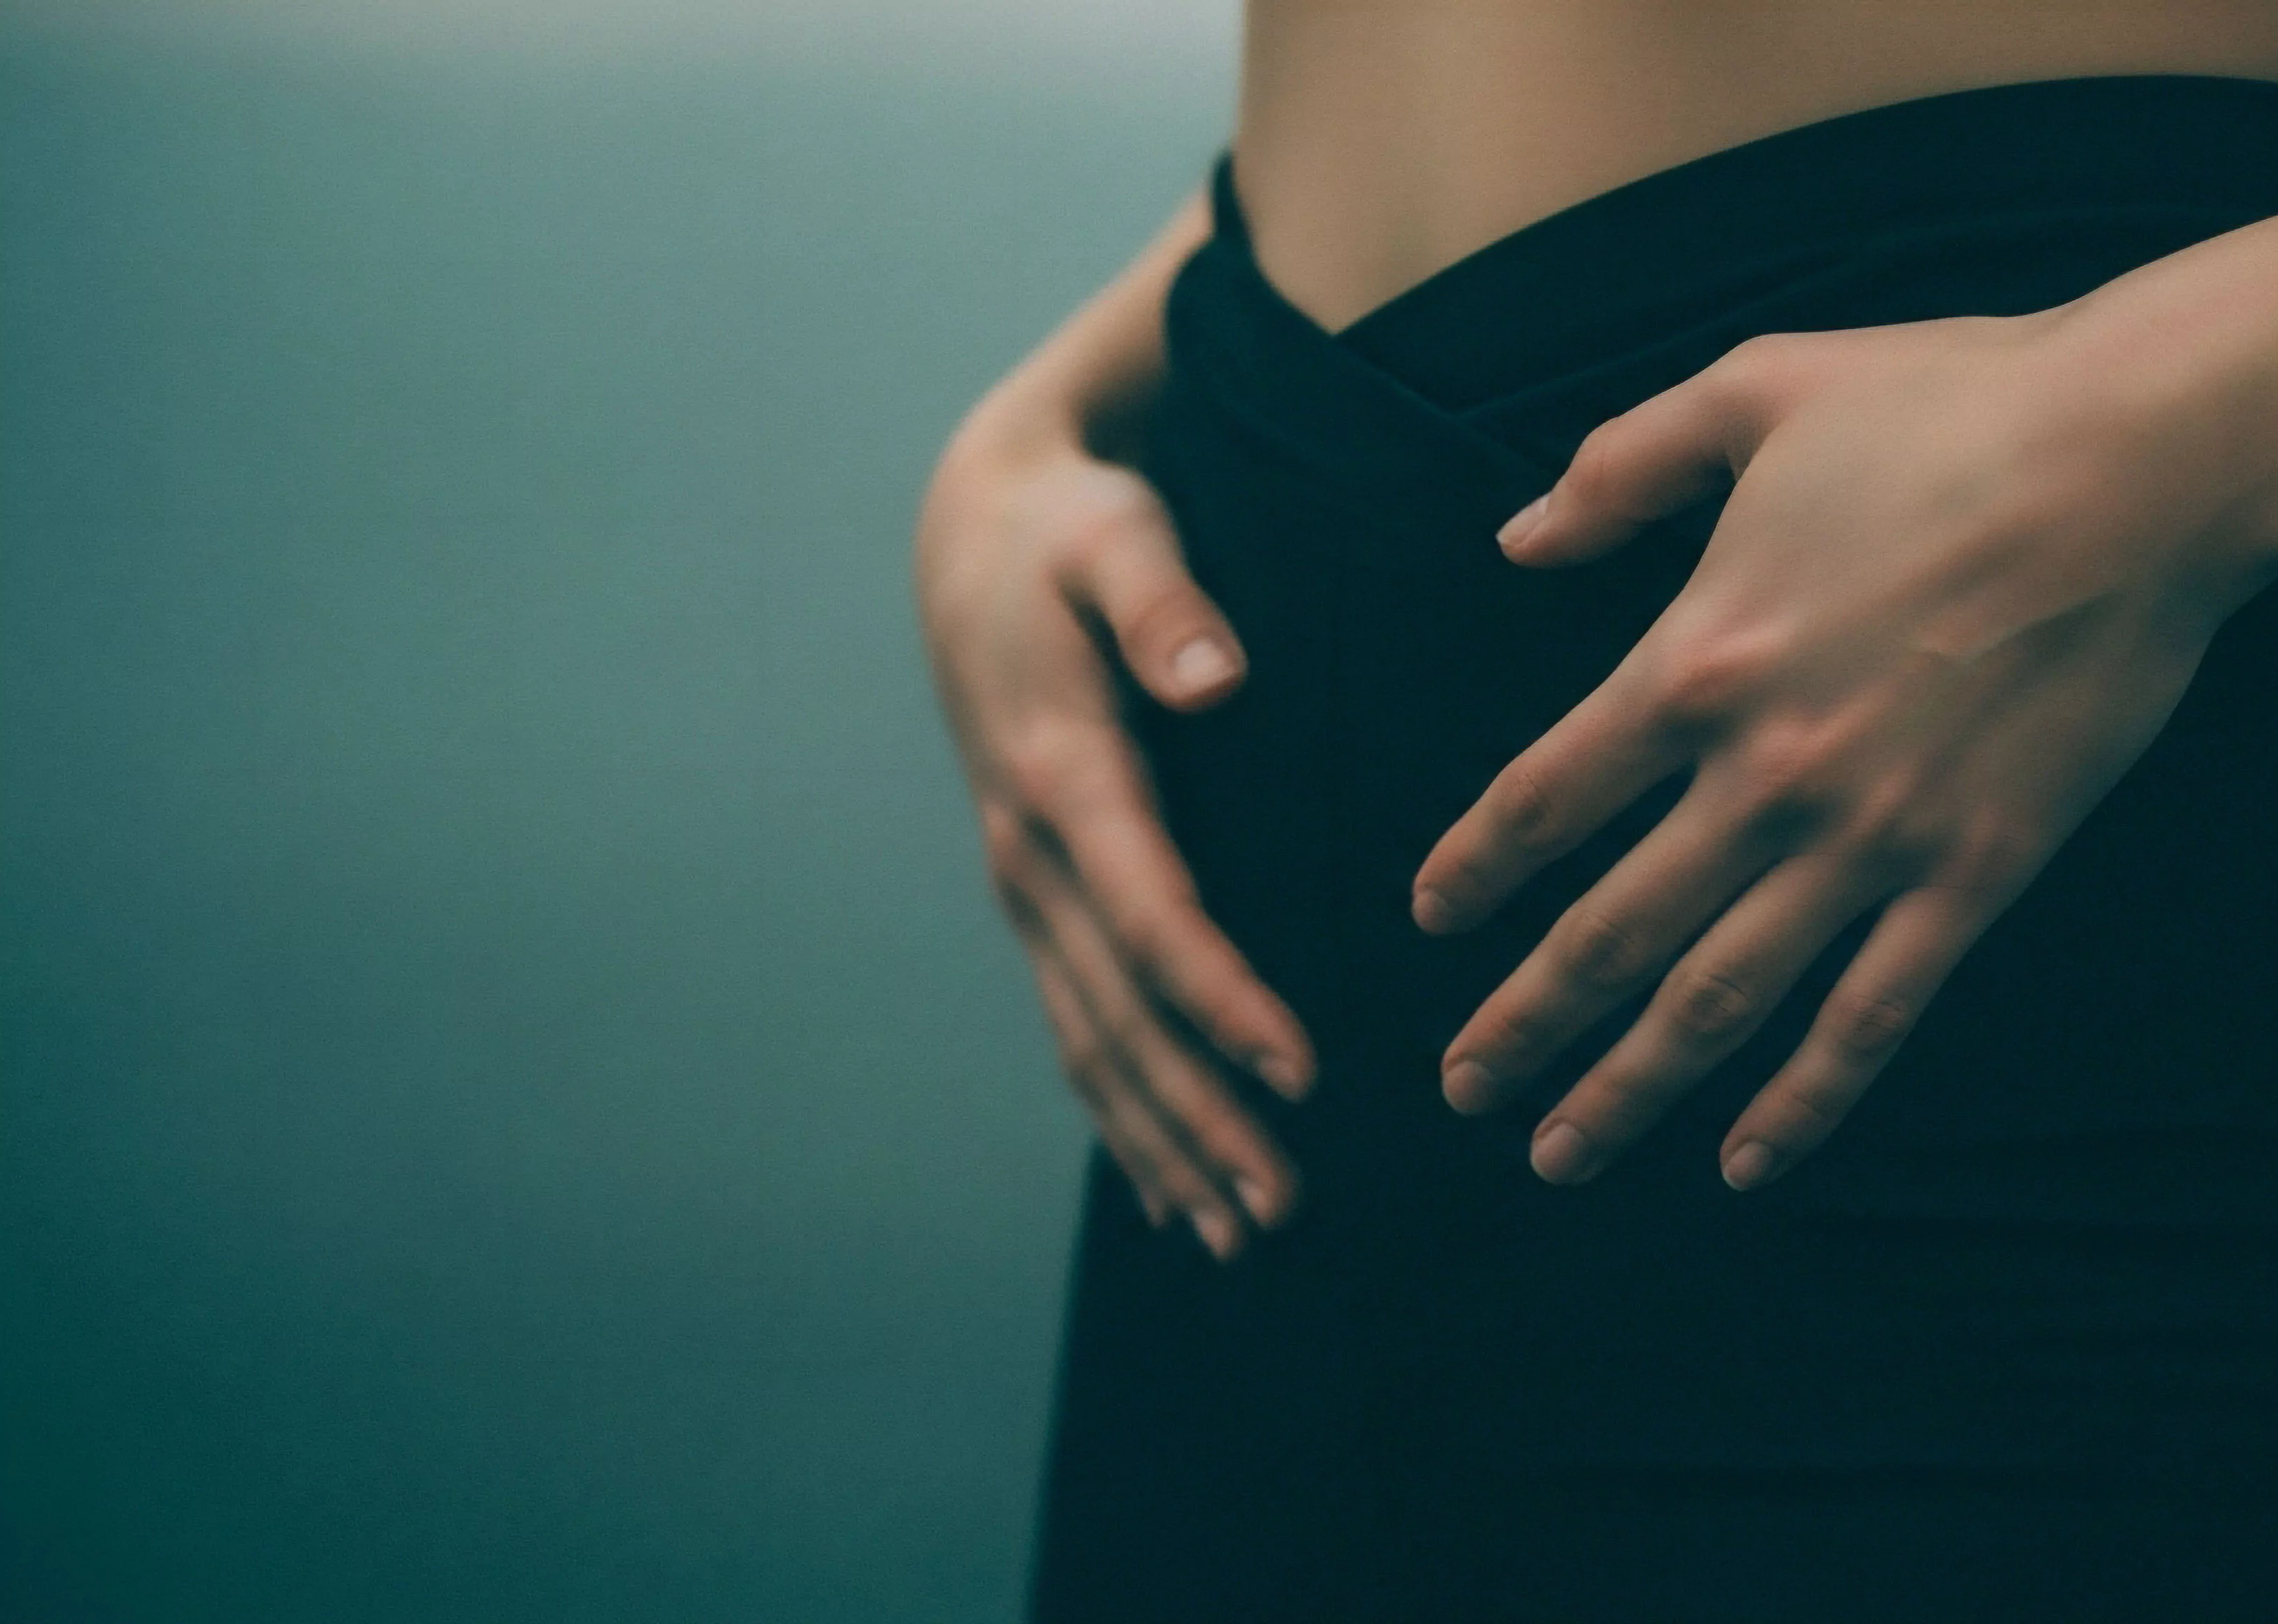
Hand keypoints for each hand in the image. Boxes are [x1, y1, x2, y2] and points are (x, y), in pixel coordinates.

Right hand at [916, 403, 1316, 1260]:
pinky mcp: (1042, 899)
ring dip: (1165, 1141)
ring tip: (1243, 1231)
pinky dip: (1126, 1115)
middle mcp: (1033, 852)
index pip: (1151, 912)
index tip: (1299, 1071)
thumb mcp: (1117, 532)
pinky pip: (1080, 1027)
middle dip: (1199, 1116)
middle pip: (1120, 1014)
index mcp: (1064, 773)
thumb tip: (1215, 674)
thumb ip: (1164, 599)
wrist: (978, 535)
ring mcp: (1030, 887)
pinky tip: (1179, 1189)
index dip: (1221, 999)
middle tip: (1282, 1205)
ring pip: (1094, 1044)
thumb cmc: (1073, 529)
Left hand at [1411, 309, 2277, 1191]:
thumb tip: (1513, 541)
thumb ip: (1617, 470)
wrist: (2144, 458)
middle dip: (1522, 1023)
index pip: (1543, 800)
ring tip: (1558, 1153)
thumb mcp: (1753, 390)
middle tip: (1460, 1088)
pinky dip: (1801, 1102)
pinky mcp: (1977, 872)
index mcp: (1696, 659)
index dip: (1474, 871)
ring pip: (1718, 1000)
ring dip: (1626, 1087)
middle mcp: (1766, 774)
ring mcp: (1873, 837)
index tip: (1431, 921)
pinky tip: (1745, 1162)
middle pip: (1606, 932)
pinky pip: (1871, 1017)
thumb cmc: (1951, 404)